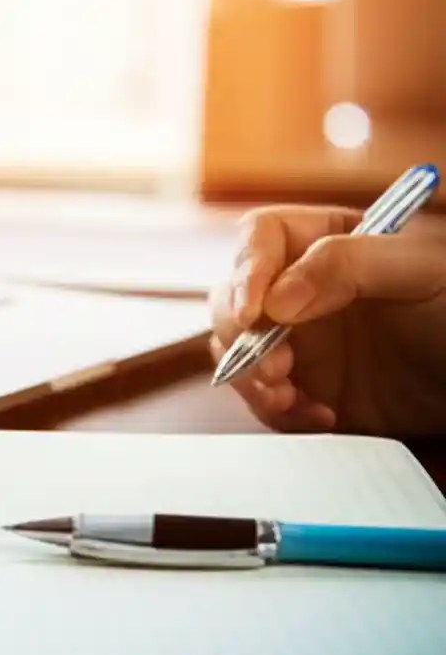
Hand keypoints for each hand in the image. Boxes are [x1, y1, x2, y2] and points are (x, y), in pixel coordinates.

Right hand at [209, 204, 445, 435]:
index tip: (254, 311)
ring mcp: (299, 339)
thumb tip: (276, 298)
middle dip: (241, 335)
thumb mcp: (422, 269)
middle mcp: (300, 288)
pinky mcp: (306, 387)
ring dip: (251, 378)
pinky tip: (323, 416)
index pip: (260, 238)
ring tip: (289, 397)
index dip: (246, 270)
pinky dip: (281, 413)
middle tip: (277, 366)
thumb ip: (349, 264)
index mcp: (325, 241)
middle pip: (232, 297)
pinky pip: (266, 399)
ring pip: (235, 350)